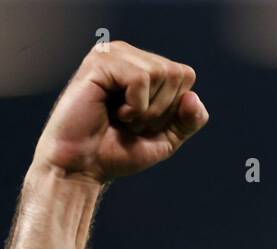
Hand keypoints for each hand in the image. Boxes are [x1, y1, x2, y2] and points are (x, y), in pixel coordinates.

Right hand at [31, 41, 207, 183]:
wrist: (83, 166)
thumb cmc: (118, 152)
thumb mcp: (166, 139)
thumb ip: (189, 120)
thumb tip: (192, 96)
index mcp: (143, 66)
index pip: (185, 75)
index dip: (174, 108)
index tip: (146, 123)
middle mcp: (128, 54)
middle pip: (178, 73)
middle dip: (162, 109)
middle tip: (132, 122)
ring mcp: (112, 54)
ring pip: (161, 73)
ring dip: (148, 110)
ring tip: (122, 118)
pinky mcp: (99, 62)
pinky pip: (141, 79)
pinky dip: (135, 106)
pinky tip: (113, 112)